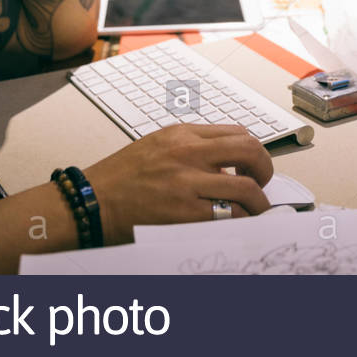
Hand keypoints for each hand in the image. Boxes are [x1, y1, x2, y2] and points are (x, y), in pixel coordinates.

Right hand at [84, 124, 273, 244]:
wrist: (90, 202)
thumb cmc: (120, 178)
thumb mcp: (157, 146)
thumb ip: (191, 149)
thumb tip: (226, 166)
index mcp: (181, 134)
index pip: (236, 132)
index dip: (253, 150)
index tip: (253, 165)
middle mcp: (187, 153)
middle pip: (249, 151)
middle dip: (265, 169)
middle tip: (262, 183)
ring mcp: (186, 183)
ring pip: (246, 189)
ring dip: (258, 203)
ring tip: (255, 210)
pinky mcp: (183, 214)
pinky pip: (228, 216)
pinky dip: (239, 221)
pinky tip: (236, 224)